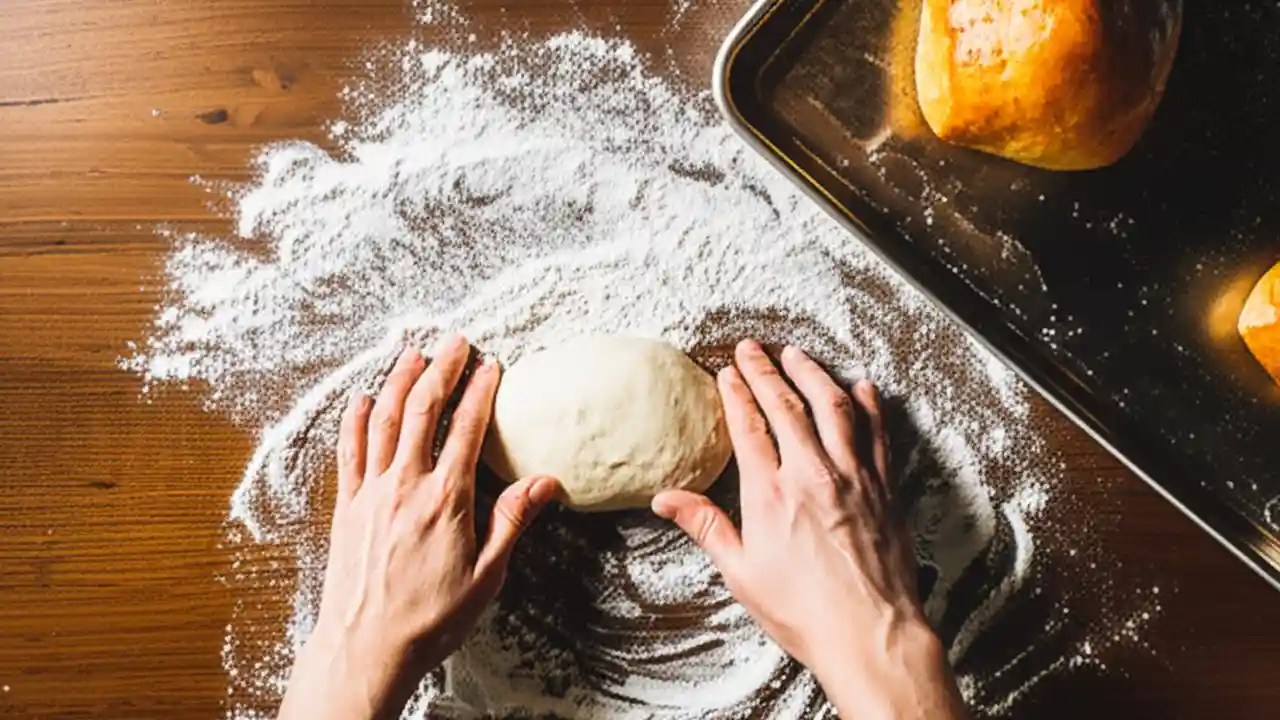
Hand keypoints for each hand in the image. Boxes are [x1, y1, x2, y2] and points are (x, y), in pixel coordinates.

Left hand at [278, 336, 558, 719]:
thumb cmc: (430, 618)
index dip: (480, 391)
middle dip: (441, 369)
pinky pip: (349, 450)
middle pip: (423, 410)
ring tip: (414, 354)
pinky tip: (364, 399)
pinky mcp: (346, 506)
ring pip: (384, 420)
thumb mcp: (486, 575)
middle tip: (456, 341)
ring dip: (399, 381)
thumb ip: (513, 521)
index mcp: (445, 500)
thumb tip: (546, 482)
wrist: (366, 648)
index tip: (491, 365)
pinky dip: (356, 419)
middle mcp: (405, 486)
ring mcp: (370, 492)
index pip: (465, 429)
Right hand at [653, 340, 966, 719]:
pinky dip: (868, 405)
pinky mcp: (884, 488)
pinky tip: (861, 388)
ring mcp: (853, 477)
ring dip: (813, 374)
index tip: (728, 373)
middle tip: (753, 349)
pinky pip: (876, 432)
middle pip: (787, 405)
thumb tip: (666, 499)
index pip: (749, 427)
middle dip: (766, 370)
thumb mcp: (741, 572)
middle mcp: (813, 475)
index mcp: (771, 495)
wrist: (870, 635)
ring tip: (797, 354)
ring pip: (833, 407)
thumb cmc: (805, 612)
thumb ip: (706, 526)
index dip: (736, 394)